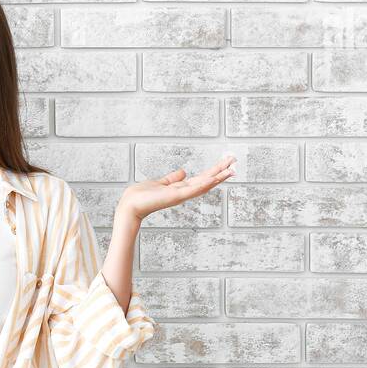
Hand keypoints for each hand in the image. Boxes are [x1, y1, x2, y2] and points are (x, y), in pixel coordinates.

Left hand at [116, 155, 236, 221]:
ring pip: (204, 185)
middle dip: (221, 171)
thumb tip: (183, 171)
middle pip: (207, 180)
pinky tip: (213, 178)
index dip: (215, 171)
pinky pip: (192, 190)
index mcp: (181, 188)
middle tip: (235, 162)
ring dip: (218, 177)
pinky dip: (203, 185)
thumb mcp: (161, 182)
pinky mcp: (175, 197)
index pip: (202, 178)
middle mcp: (184, 192)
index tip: (226, 162)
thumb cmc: (142, 196)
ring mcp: (181, 195)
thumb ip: (173, 178)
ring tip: (231, 170)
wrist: (131, 205)